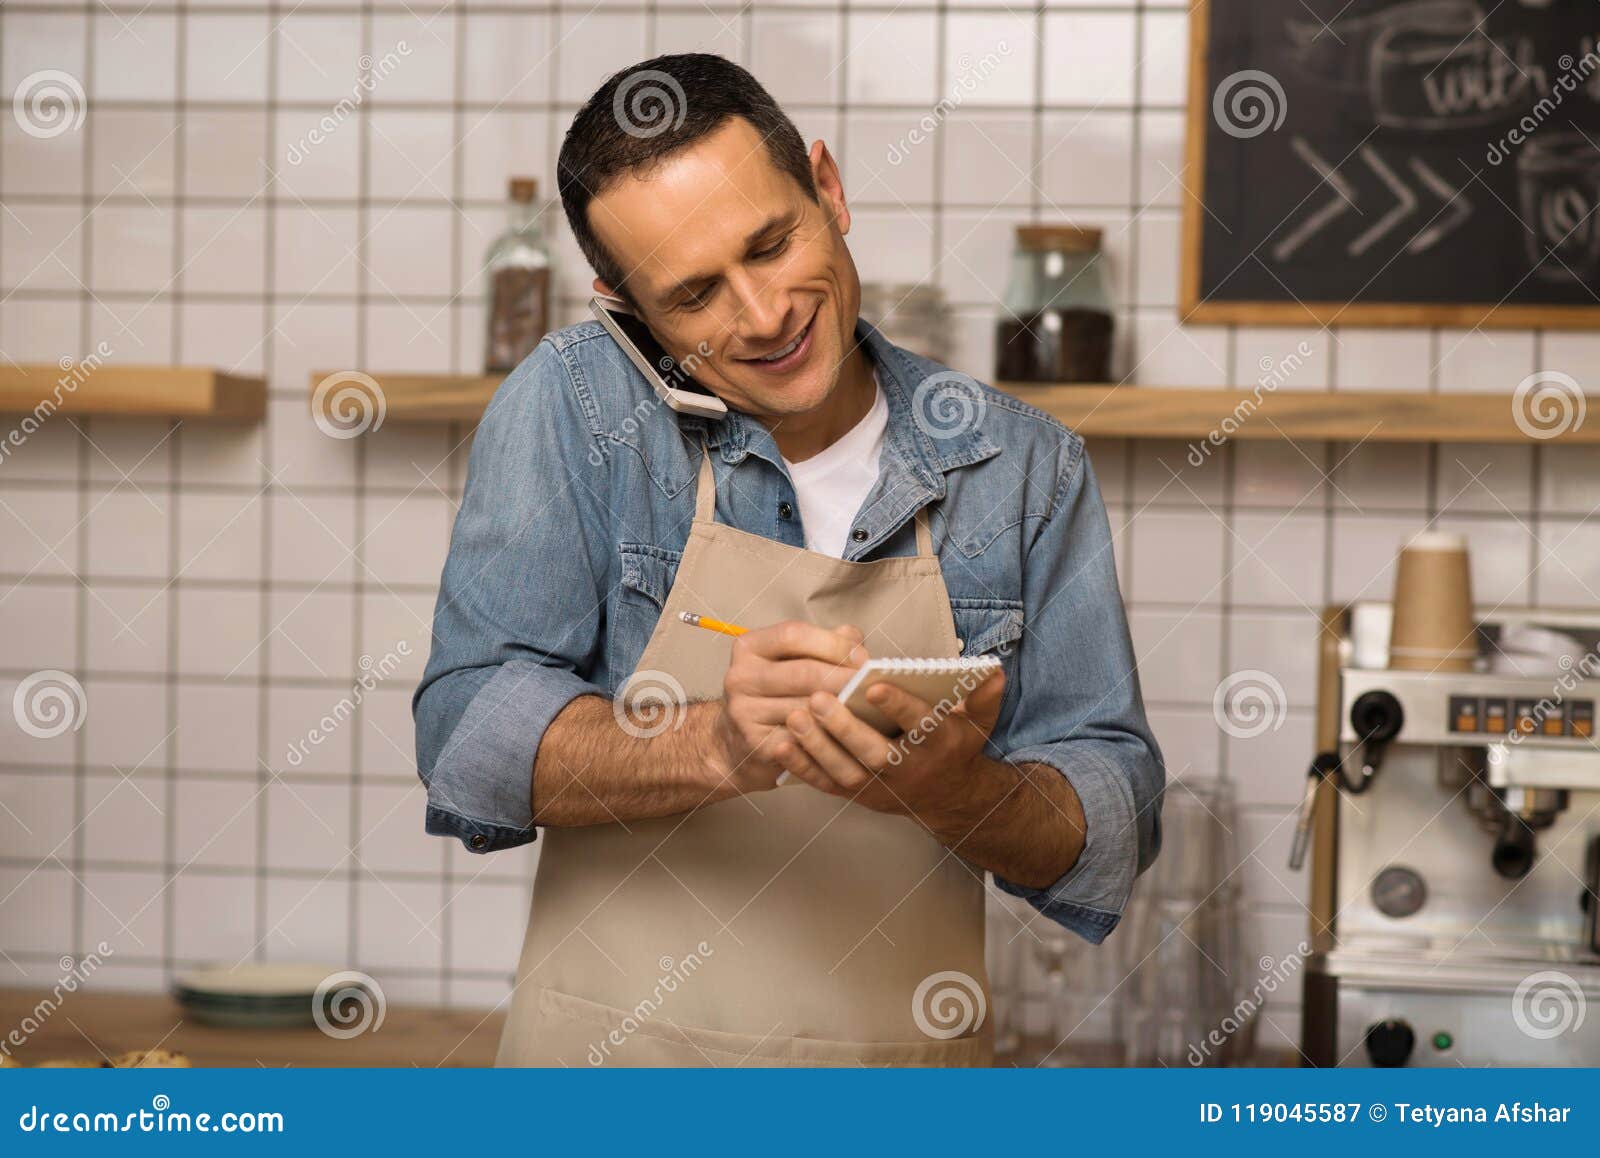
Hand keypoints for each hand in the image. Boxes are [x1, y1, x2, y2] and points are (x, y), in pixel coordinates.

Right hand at [708, 620, 866, 792]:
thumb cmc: (776, 694)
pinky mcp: (755, 744)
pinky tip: (848, 735)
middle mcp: (740, 676)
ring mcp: (744, 712)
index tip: (863, 658)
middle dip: (845, 679)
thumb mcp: (792, 660)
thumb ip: (825, 644)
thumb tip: (856, 641)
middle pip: (803, 672)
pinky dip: (829, 737)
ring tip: (868, 709)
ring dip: (842, 710)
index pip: (793, 635)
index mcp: (749, 646)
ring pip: (806, 708)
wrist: (737, 742)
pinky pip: (802, 739)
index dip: (833, 644)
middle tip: (874, 686)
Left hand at [774, 670, 1008, 828]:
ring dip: (817, 747)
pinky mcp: (856, 795)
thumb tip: (993, 669)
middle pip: (875, 754)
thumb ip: (984, 695)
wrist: (948, 798)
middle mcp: (908, 771)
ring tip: (793, 717)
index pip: (919, 725)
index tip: (874, 685)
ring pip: (846, 772)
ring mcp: (879, 787)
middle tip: (818, 698)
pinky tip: (779, 744)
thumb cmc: (955, 747)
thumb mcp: (978, 722)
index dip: (898, 706)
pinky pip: (826, 784)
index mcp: (938, 745)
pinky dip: (802, 767)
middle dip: (845, 728)